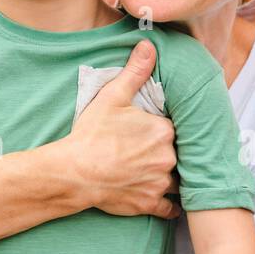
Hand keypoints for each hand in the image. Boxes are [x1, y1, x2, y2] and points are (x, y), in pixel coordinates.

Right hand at [61, 39, 180, 218]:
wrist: (75, 172)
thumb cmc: (92, 134)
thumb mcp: (112, 97)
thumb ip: (135, 72)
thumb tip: (149, 46)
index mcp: (164, 131)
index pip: (175, 129)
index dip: (165, 130)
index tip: (153, 132)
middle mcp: (168, 158)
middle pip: (179, 154)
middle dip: (169, 153)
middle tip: (152, 152)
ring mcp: (160, 183)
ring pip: (178, 180)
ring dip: (171, 177)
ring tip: (158, 173)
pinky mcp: (150, 204)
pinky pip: (170, 207)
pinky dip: (168, 204)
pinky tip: (162, 198)